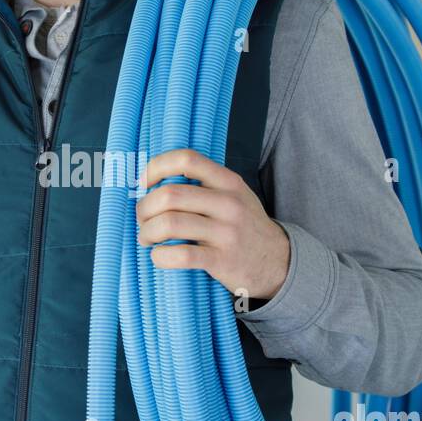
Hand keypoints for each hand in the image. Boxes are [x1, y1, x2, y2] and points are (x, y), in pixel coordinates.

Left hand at [136, 148, 290, 301]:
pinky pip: (182, 255)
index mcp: (228, 181)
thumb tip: (154, 183)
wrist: (279, 261)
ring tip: (147, 238)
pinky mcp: (223, 260)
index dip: (156, 167)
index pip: (186, 159)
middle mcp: (228, 203)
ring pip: (170, 224)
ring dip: (148, 232)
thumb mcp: (234, 195)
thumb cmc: (245, 226)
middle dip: (145, 208)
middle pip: (170, 194)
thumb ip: (204, 185)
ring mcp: (227, 232)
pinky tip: (159, 256)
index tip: (144, 183)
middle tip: (142, 219)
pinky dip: (161, 256)